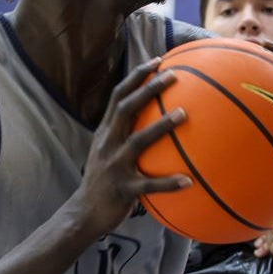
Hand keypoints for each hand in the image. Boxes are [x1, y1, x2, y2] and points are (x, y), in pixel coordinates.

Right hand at [75, 57, 191, 233]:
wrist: (84, 213)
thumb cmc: (103, 180)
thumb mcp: (106, 151)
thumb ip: (123, 133)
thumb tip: (152, 116)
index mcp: (105, 132)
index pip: (118, 96)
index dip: (136, 77)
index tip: (157, 61)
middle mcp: (108, 144)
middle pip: (127, 109)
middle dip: (148, 89)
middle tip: (173, 75)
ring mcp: (115, 166)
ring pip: (138, 141)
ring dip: (161, 126)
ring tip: (183, 114)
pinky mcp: (123, 189)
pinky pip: (149, 185)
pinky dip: (168, 183)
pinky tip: (188, 181)